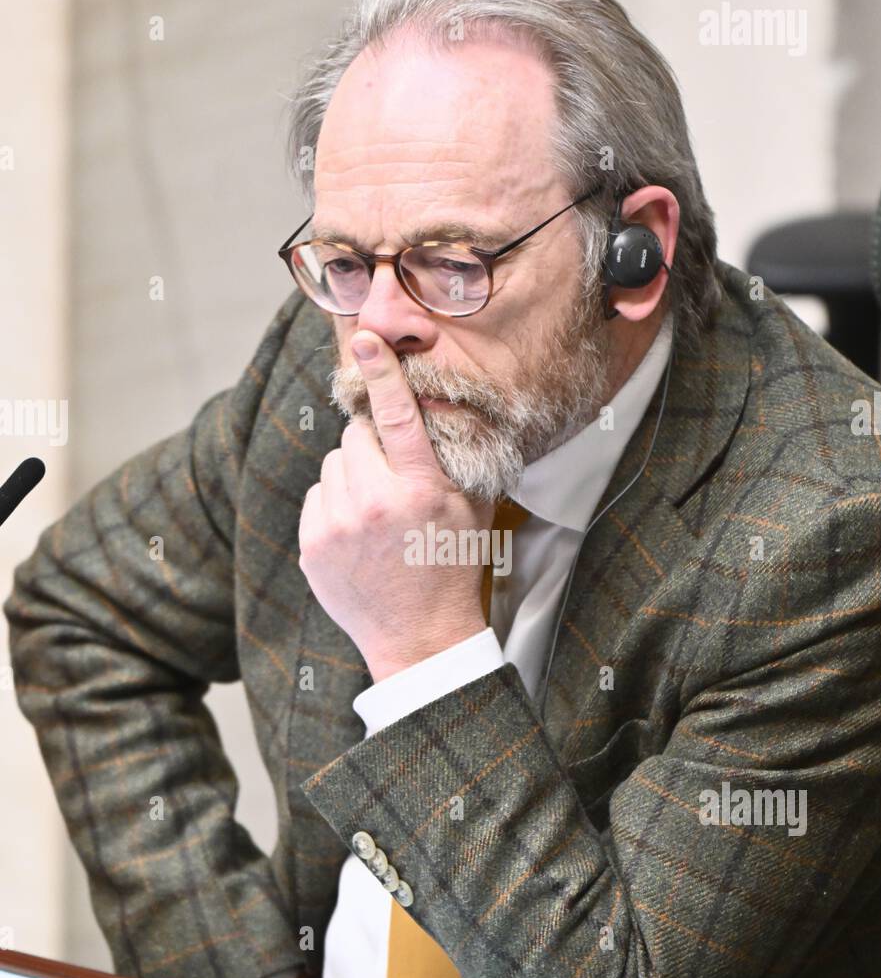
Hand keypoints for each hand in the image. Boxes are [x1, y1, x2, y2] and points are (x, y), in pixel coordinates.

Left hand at [298, 330, 492, 681]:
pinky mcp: (312, 545)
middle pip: (356, 437)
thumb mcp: (471, 509)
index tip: (365, 340)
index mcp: (420, 490)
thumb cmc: (452, 568)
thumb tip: (440, 408)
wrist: (419, 638)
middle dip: (372, 449)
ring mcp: (338, 526)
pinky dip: (334, 506)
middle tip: (393, 483)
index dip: (381, 373)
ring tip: (376, 514)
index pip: (398, 416)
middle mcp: (375, 504)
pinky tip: (357, 534)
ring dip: (351, 477)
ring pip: (333, 466)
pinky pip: (316, 497)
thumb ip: (455, 458)